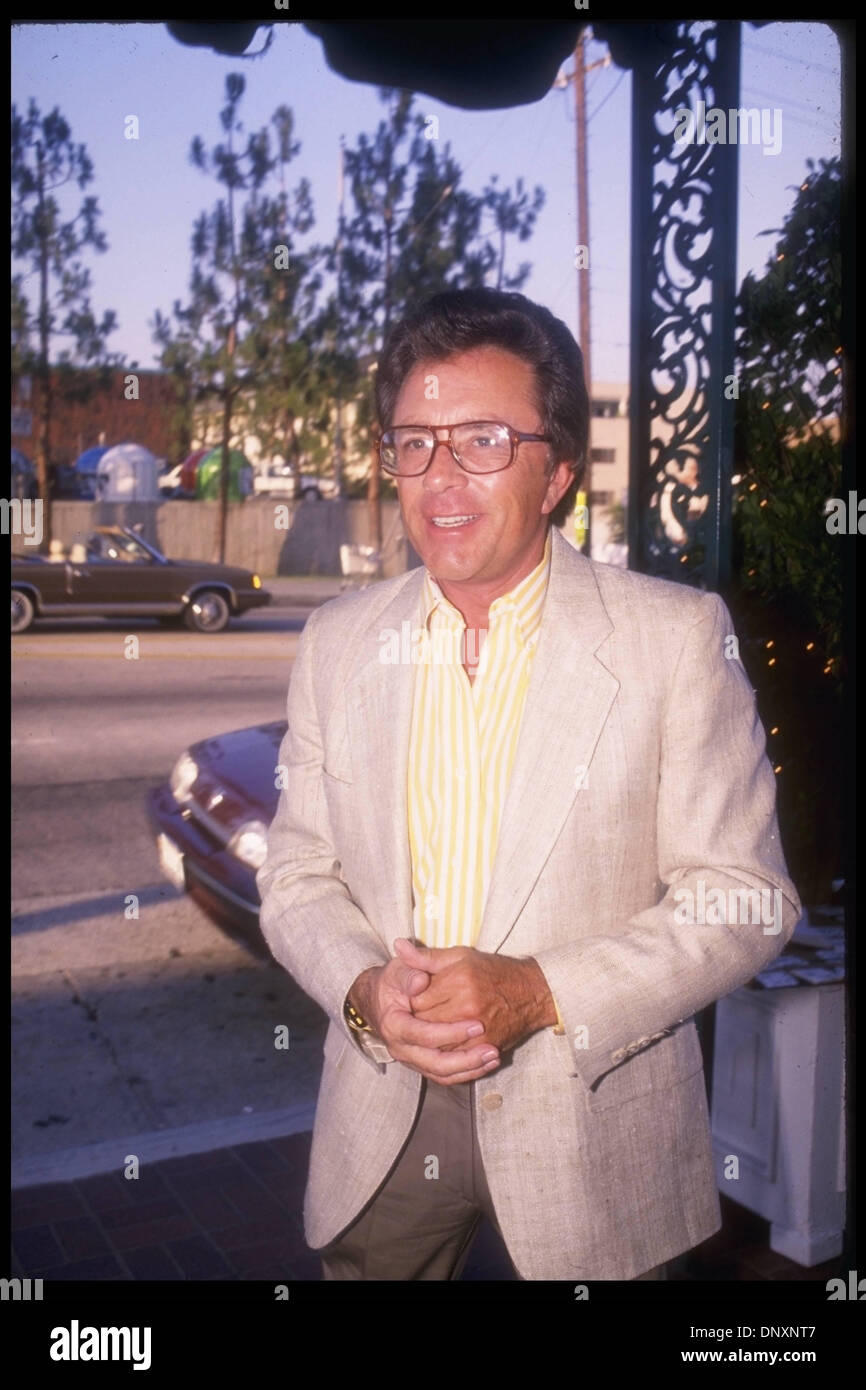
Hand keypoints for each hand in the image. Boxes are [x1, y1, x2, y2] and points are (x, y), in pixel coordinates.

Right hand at [348, 946, 501, 1085]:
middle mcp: (400, 1047)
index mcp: (394, 1025)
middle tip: (491, 1048)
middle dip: (465, 1059)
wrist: (380, 999)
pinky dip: (466, 1073)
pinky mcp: (422, 1064)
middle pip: (434, 1063)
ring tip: (494, 1057)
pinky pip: (445, 1076)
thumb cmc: (393, 981)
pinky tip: (487, 1063)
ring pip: (441, 1074)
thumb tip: (420, 981)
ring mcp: (411, 1059)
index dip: (450, 1032)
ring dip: (470, 1069)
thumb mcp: (398, 970)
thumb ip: (410, 972)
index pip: (423, 1035)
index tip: (478, 1024)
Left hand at [394, 938, 553, 1055]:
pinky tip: (442, 1044)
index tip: (408, 998)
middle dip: (415, 1020)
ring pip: (436, 1043)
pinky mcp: (485, 1047)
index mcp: (459, 980)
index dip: (409, 999)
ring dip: (427, 1040)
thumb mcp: (460, 956)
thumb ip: (426, 957)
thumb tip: (399, 946)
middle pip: (424, 1021)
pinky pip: (454, 1057)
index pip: (417, 996)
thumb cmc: (494, 971)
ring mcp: (478, 1029)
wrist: (532, 993)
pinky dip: (444, 1053)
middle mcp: (467, 1005)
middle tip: (413, 1017)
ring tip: (425, 1031)